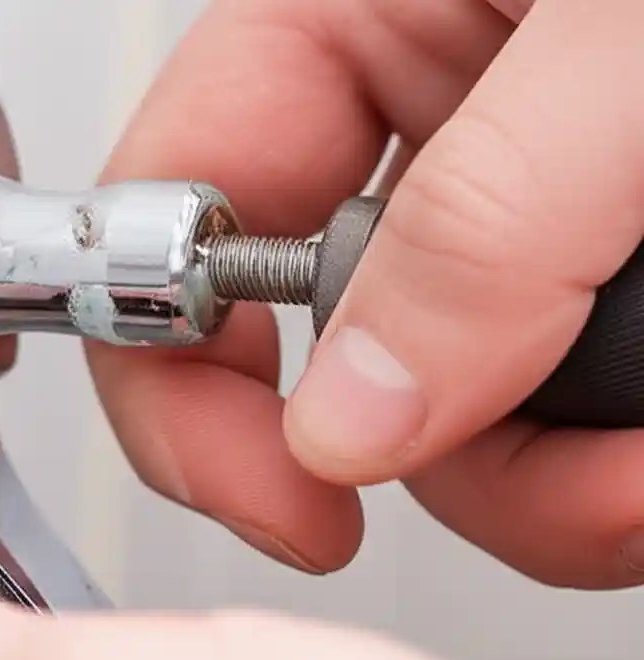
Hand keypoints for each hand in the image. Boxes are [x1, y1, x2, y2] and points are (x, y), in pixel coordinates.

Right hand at [87, 0, 643, 587]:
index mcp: (357, 14)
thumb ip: (487, 224)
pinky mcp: (610, 272)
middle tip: (571, 478)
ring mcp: (523, 208)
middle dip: (445, 452)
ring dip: (569, 478)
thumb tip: (353, 418)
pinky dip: (629, 468)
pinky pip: (573, 416)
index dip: (182, 370)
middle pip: (335, 351)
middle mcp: (429, 120)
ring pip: (461, 412)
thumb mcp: (631, 49)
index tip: (276, 493)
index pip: (179, 214)